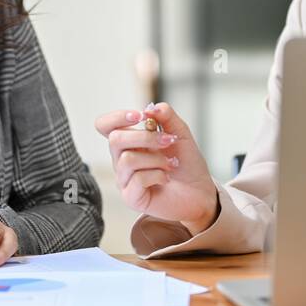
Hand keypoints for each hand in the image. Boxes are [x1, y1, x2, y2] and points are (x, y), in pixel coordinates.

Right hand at [95, 102, 218, 235]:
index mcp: (129, 142)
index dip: (116, 117)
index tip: (140, 116)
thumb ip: (166, 117)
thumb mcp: (180, 134)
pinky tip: (166, 178)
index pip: (105, 126)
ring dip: (156, 159)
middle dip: (145, 137)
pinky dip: (158, 175)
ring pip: (128, 159)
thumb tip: (151, 108)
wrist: (200, 192)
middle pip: (115, 139)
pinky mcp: (131, 197)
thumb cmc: (186, 164)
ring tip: (171, 163)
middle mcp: (121, 159)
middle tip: (167, 141)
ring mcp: (124, 179)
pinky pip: (138, 179)